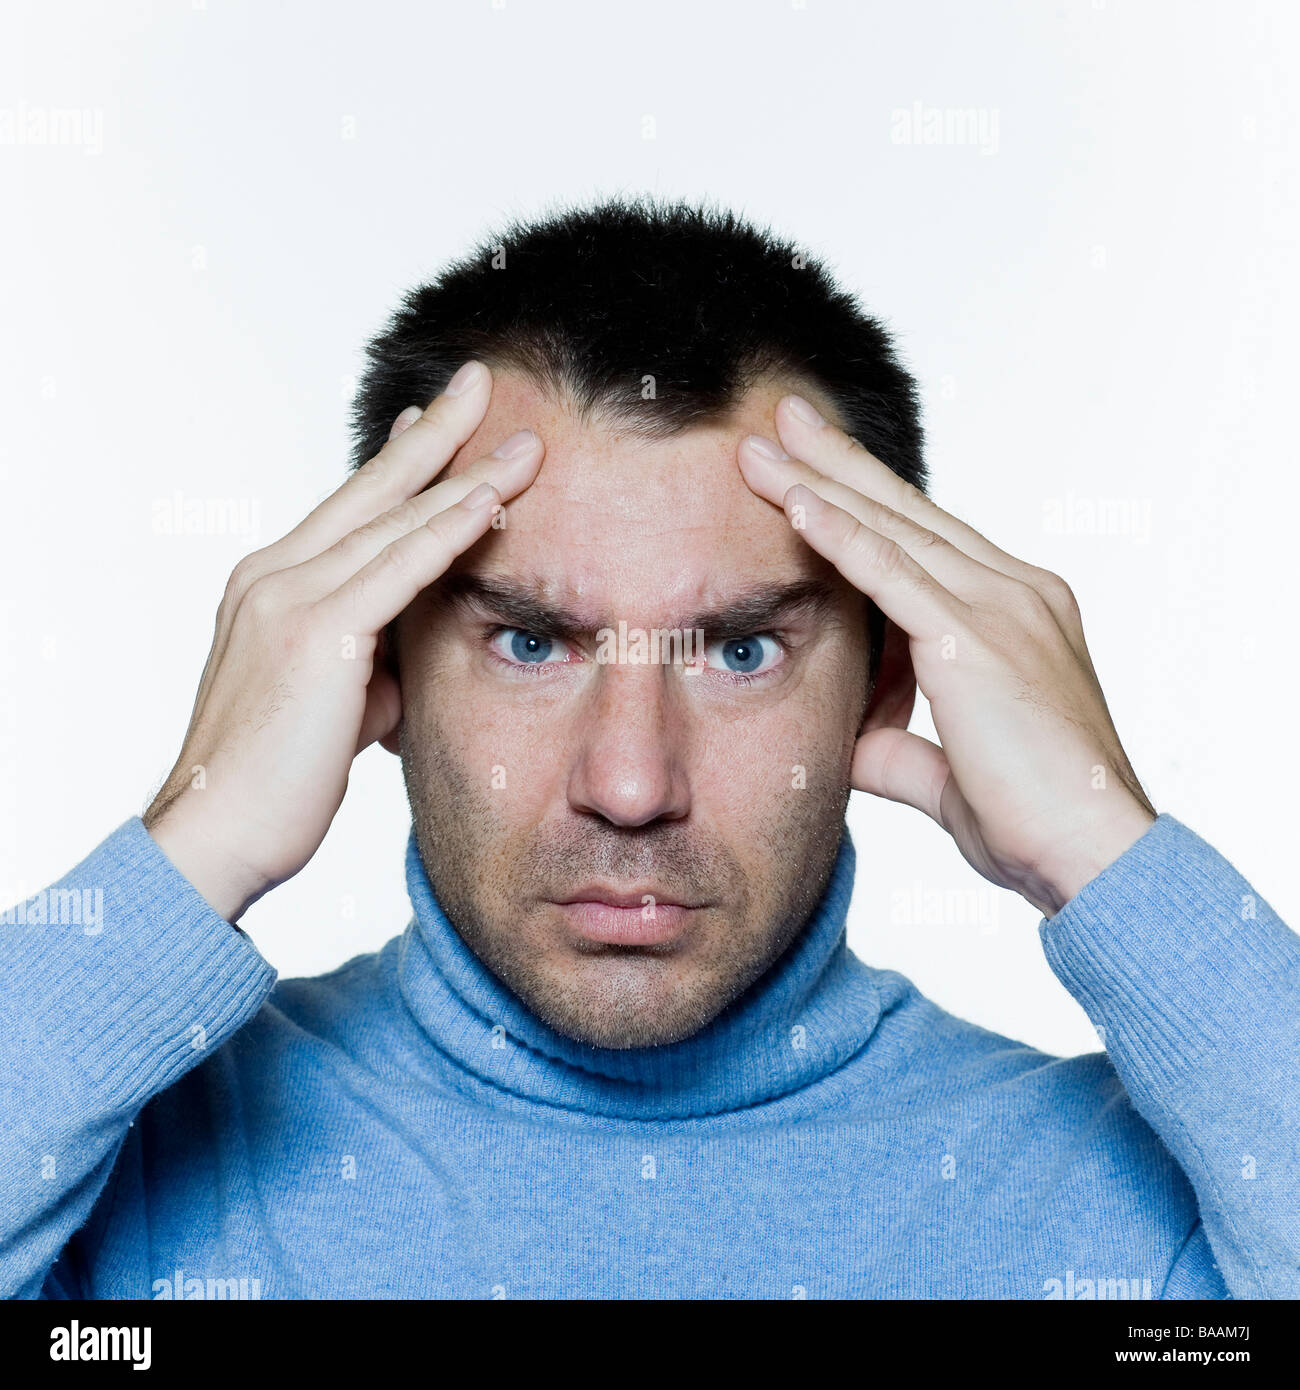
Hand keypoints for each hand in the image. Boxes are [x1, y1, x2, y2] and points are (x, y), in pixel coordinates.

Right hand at [144, 361, 542, 921]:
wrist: (217, 835)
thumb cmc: (275, 780)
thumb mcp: (334, 704)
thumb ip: (370, 662)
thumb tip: (408, 660)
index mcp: (271, 586)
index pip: (348, 509)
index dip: (397, 460)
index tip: (432, 418)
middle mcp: (274, 575)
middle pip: (371, 489)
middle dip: (434, 433)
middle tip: (478, 380)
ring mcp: (288, 597)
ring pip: (392, 520)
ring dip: (463, 473)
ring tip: (521, 438)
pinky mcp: (316, 633)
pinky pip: (397, 568)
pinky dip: (447, 531)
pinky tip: (491, 501)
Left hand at [737, 396, 1156, 917]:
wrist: (1094, 857)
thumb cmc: (1035, 821)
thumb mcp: (948, 774)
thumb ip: (897, 747)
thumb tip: (852, 743)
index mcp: (1015, 612)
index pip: (924, 539)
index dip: (866, 497)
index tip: (813, 463)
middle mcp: (1013, 592)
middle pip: (905, 512)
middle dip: (836, 462)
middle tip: (782, 414)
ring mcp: (1000, 608)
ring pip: (890, 529)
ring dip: (818, 482)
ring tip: (761, 441)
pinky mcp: (977, 641)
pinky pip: (893, 575)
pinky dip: (840, 536)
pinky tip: (796, 501)